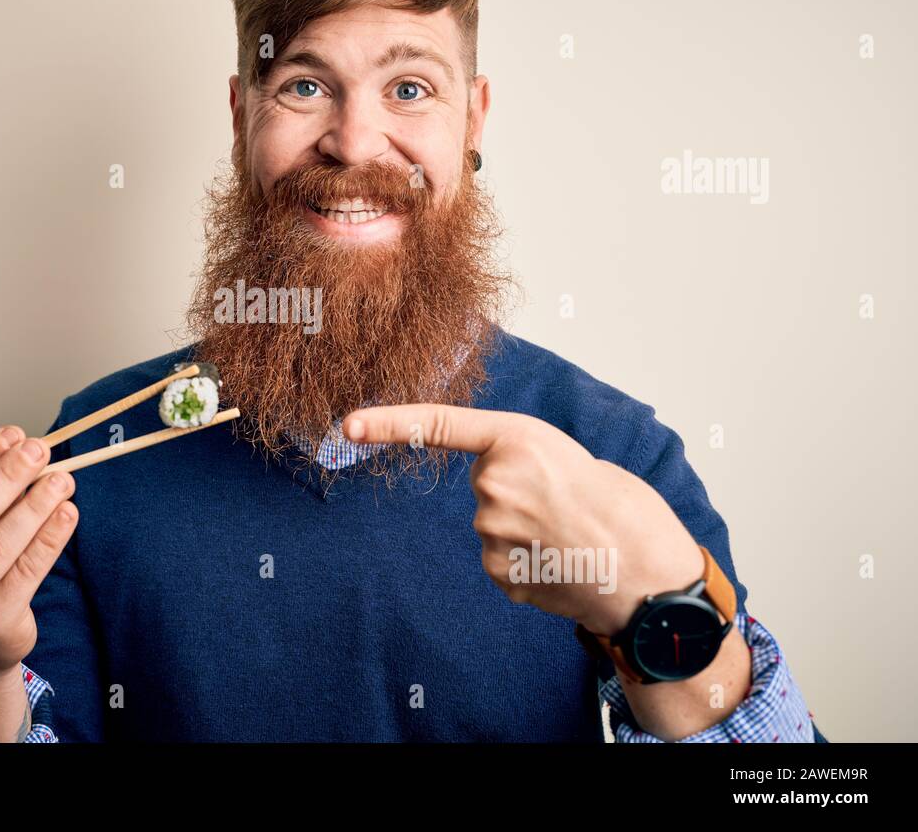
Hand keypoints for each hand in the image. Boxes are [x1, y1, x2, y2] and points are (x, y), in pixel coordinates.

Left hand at [343, 404, 702, 636]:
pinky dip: (526, 562)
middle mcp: (494, 480)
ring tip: (570, 536)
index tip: (347, 425)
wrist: (652, 576)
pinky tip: (559, 564)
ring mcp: (492, 529)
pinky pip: (501, 559)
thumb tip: (496, 490)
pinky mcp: (497, 570)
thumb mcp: (573, 459)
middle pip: (484, 485)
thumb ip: (526, 463)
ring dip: (525, 531)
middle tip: (566, 504)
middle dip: (517, 493)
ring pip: (493, 525)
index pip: (439, 425)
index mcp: (518, 438)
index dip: (389, 423)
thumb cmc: (623, 510)